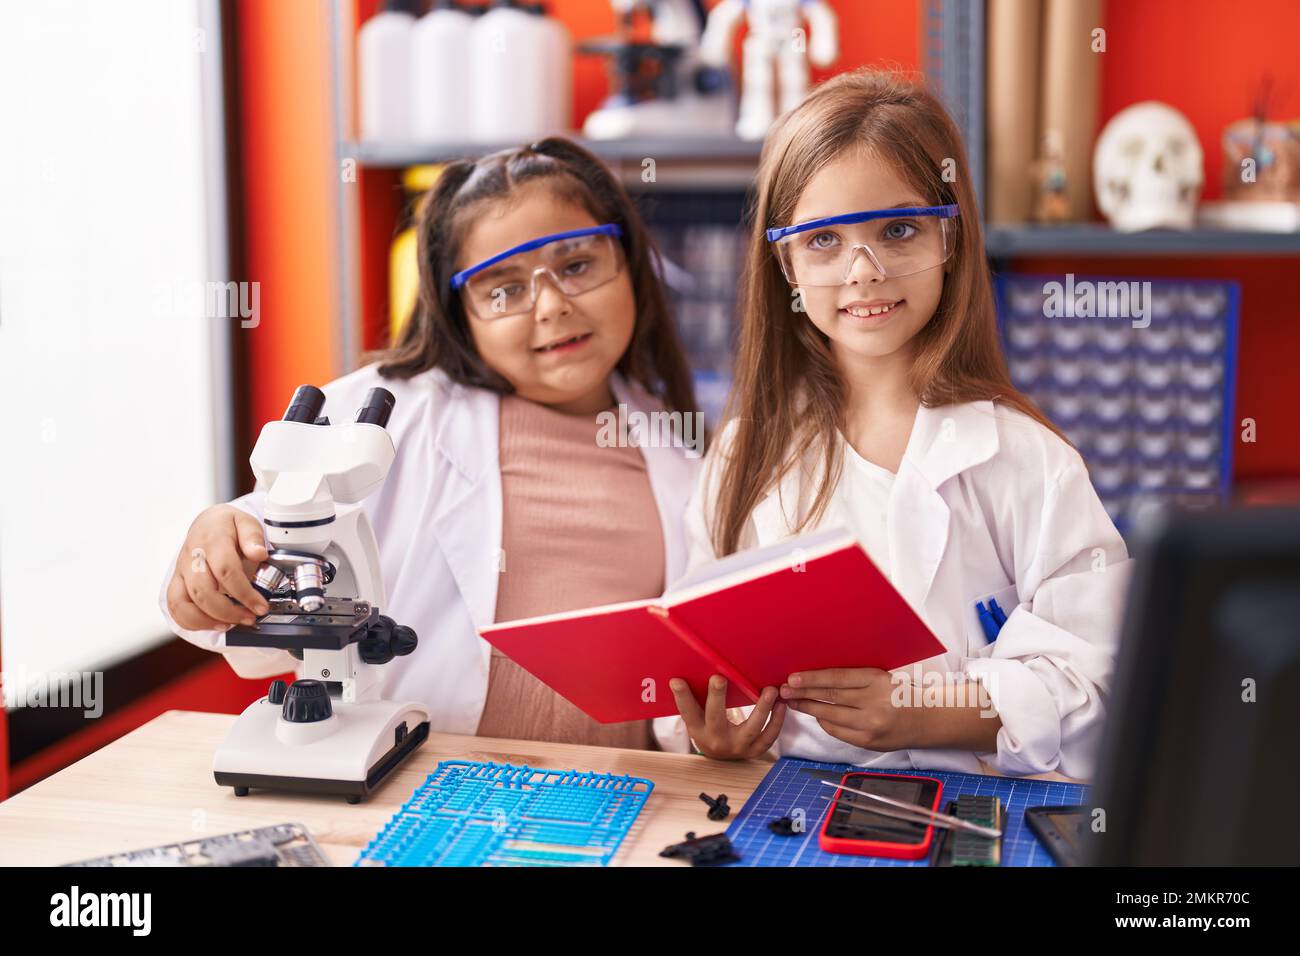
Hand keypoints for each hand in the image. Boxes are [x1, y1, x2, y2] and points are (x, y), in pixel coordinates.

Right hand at [166, 505, 269, 631]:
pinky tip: (215, 624)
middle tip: (250, 617)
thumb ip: (253, 536)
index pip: (225, 570)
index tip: (261, 606)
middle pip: (202, 592)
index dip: (244, 593)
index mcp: (211, 540)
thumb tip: (259, 553)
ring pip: (183, 603)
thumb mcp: (246, 521)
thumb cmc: (228, 526)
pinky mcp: (176, 583)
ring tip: (232, 624)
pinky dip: (192, 622)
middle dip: (228, 612)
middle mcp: (191, 557)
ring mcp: (180, 571)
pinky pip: (175, 608)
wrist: (206, 523)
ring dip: (208, 620)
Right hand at [669, 675, 785, 759]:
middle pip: (715, 718)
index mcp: (698, 730)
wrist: (722, 759)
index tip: (677, 681)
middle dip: (717, 697)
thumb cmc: (709, 728)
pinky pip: (769, 737)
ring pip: (751, 729)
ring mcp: (737, 747)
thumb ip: (696, 699)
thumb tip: (687, 668)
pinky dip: (777, 721)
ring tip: (770, 690)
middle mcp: (716, 740)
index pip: (687, 712)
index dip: (682, 697)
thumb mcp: (698, 718)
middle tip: (719, 678)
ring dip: (762, 708)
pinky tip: (781, 704)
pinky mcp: (755, 750)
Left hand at [780, 667, 912, 751]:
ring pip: (830, 715)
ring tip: (793, 702)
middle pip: (830, 696)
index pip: (837, 678)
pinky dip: (825, 723)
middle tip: (784, 690)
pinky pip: (838, 731)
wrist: (927, 720)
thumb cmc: (901, 694)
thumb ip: (856, 678)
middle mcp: (873, 703)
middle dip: (803, 693)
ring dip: (809, 708)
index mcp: (877, 680)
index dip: (812, 678)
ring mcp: (870, 725)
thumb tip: (819, 677)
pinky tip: (815, 716)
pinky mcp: (868, 742)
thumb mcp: (882, 678)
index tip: (792, 678)